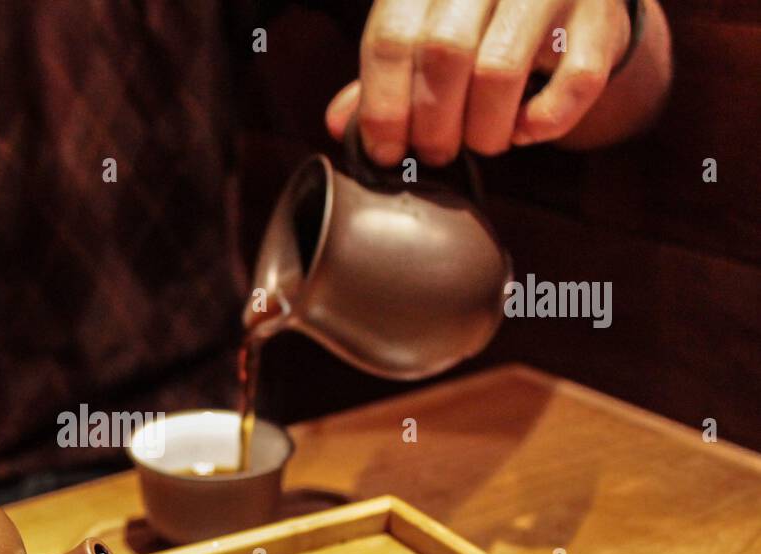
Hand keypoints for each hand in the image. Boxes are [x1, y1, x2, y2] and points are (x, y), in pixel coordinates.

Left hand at [326, 0, 635, 165]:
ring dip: (483, 130)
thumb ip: (386, 72)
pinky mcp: (602, 16)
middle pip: (444, 54)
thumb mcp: (425, 29)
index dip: (382, 106)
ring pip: (500, 71)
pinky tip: (526, 130)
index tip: (386, 151)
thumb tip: (337, 124)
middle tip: (435, 152)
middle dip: (432, 124)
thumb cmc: (482, 17)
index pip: (392, 38)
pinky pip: (574, 84)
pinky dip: (544, 122)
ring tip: (481, 142)